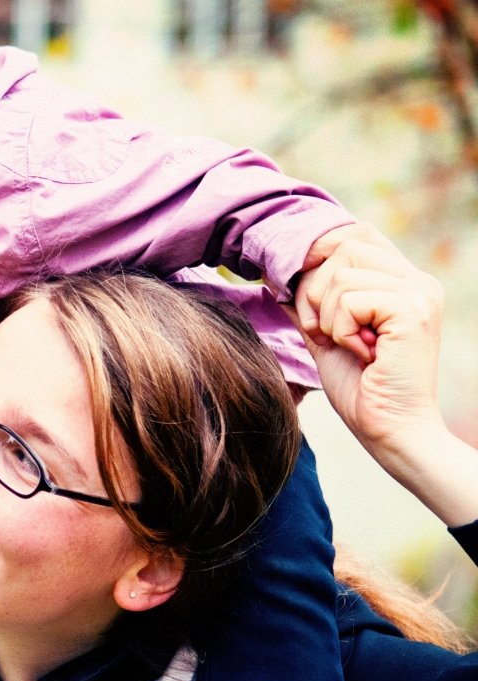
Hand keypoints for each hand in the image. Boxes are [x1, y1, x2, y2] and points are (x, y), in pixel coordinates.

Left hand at [297, 248, 443, 458]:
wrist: (388, 430)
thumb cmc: (361, 392)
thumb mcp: (326, 339)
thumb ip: (310, 307)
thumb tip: (275, 278)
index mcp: (401, 282)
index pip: (356, 236)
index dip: (320, 256)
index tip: (301, 294)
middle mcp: (416, 280)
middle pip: (343, 247)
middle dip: (317, 293)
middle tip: (329, 333)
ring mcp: (418, 292)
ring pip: (340, 275)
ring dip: (328, 319)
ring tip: (351, 347)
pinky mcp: (412, 309)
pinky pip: (349, 299)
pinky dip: (341, 331)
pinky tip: (363, 353)